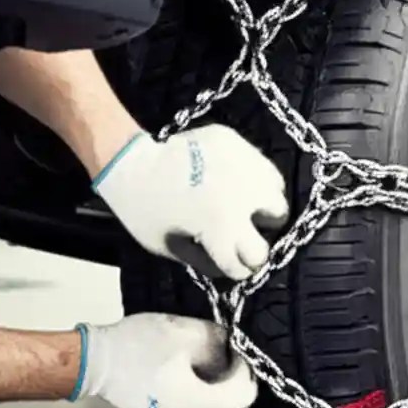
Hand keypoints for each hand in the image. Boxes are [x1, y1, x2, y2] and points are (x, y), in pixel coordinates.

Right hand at [74, 313, 257, 407]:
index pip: (244, 395)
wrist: (96, 362)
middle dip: (239, 392)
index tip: (236, 352)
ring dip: (223, 406)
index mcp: (201, 402)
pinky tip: (195, 393)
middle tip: (231, 367)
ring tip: (216, 380)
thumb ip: (217, 338)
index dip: (246, 371)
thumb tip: (230, 345)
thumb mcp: (185, 331)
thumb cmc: (139, 345)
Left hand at [93, 124, 289, 279]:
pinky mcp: (236, 142)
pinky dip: (252, 176)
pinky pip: (259, 163)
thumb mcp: (171, 248)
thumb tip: (227, 265)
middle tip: (241, 229)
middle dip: (259, 229)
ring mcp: (244, 164)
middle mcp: (243, 196)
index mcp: (226, 227)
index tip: (232, 262)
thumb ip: (205, 260)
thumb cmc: (145, 212)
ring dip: (262, 200)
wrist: (130, 164)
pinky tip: (234, 179)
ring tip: (243, 202)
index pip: (255, 257)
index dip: (242, 265)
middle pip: (277, 218)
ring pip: (275, 188)